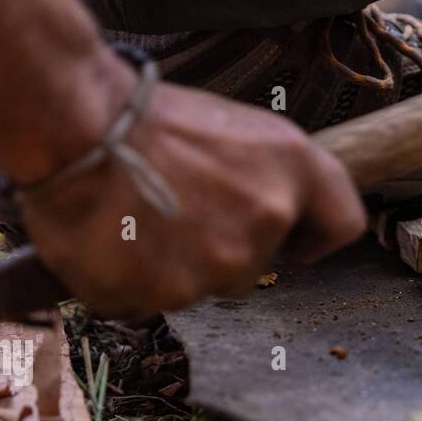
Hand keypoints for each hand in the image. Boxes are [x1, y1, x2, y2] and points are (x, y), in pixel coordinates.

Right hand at [19, 83, 366, 320]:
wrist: (77, 128)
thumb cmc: (151, 119)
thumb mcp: (241, 129)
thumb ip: (274, 176)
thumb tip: (281, 215)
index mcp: (294, 169)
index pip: (344, 224)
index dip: (313, 235)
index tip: (287, 234)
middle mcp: (268, 221)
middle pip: (258, 264)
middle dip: (225, 247)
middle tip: (179, 208)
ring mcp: (218, 265)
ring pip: (204, 286)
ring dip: (176, 265)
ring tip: (140, 217)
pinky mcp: (166, 296)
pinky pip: (152, 302)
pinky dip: (133, 281)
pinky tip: (115, 240)